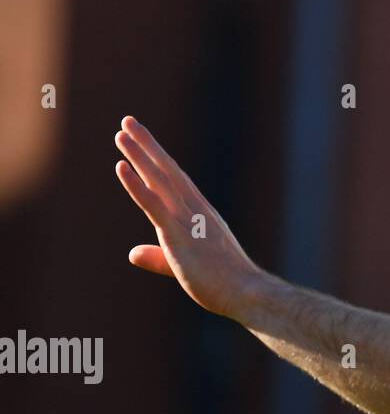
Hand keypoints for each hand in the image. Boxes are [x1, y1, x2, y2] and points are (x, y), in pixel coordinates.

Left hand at [114, 115, 262, 318]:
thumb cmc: (223, 283)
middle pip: (166, 170)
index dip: (156, 159)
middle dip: (146, 145)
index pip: (174, 180)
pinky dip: (136, 184)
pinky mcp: (178, 233)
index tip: (143, 140)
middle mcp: (194, 209)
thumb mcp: (185, 266)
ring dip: (139, 154)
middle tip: (128, 121)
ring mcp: (187, 218)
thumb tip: (133, 252)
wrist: (245, 292)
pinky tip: (121, 165)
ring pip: (159, 179)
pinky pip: (153, 204)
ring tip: (121, 132)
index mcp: (199, 214)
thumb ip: (157, 258)